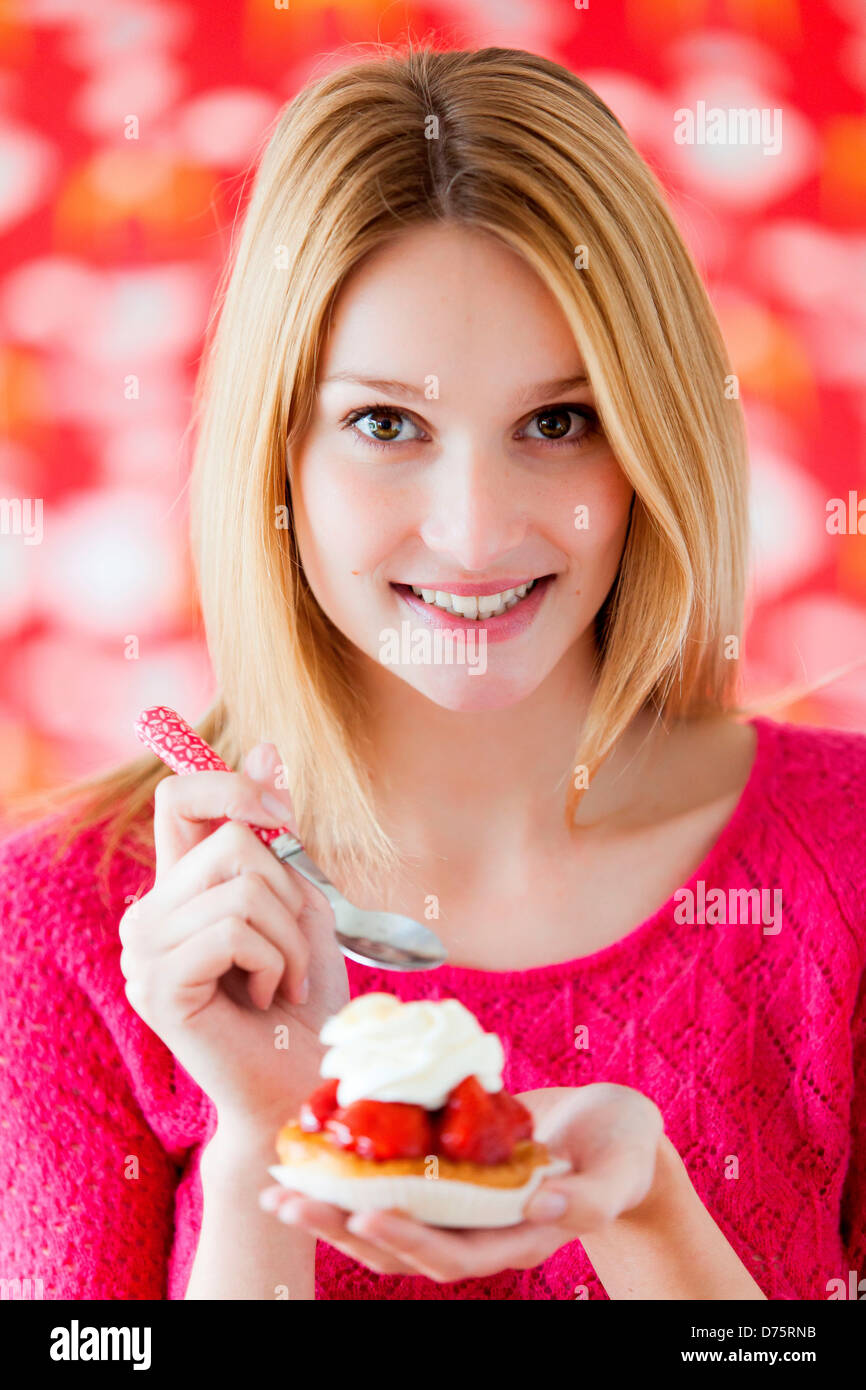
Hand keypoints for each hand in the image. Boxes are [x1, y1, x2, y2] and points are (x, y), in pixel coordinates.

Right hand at [119, 741, 348, 1141]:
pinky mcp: (157, 986)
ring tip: (283, 980)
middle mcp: (148, 913)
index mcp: (177, 887)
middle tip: (290, 949)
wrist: (304, 1078)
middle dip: (290, 893)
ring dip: (289, 937)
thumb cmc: (305, 996)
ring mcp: (143, 951)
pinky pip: (233, 931)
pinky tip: (267, 998)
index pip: (179, 796)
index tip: (280, 814)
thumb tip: (265, 748)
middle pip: (232, 842)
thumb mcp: (300, 900)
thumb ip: (275, 833)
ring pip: (242, 887)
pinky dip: (274, 962)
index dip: (232, 788)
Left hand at [258, 1082, 664, 1281]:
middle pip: (401, 1243)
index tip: (366, 1212)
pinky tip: (317, 1151)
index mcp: (516, 1238)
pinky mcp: (447, 1171)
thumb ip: (589, 1198)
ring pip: (387, 1218)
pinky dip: (355, 1172)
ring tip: (280, 1190)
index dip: (409, 1238)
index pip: (452, 1253)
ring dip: (333, 1208)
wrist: (614, 1130)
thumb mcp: (621, 1169)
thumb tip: (539, 1209)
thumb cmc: (625, 1149)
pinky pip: (394, 1180)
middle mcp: (478, 1228)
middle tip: (289, 1200)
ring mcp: (458, 1203)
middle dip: (343, 1227)